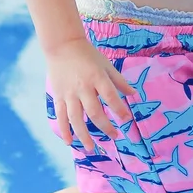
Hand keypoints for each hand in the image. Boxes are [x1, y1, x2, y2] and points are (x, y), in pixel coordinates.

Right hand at [47, 39, 135, 154]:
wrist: (62, 45)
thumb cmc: (87, 55)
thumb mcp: (106, 64)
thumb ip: (119, 81)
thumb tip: (134, 95)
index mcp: (97, 77)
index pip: (110, 96)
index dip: (119, 109)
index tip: (126, 119)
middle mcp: (83, 87)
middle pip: (94, 112)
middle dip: (105, 127)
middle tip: (114, 136)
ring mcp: (69, 93)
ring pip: (76, 118)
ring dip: (83, 135)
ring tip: (91, 148)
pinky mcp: (58, 96)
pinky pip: (60, 116)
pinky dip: (64, 130)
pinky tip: (70, 142)